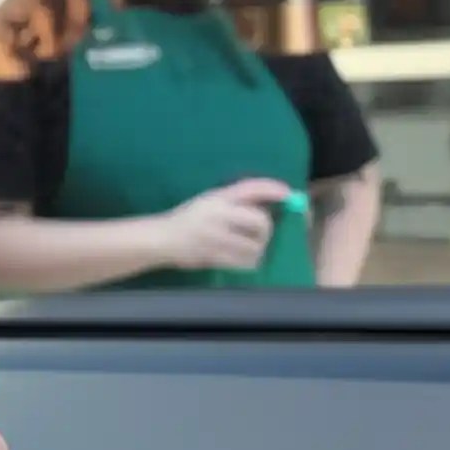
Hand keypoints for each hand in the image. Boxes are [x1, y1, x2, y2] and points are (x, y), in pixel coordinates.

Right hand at [158, 178, 290, 269]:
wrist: (162, 239)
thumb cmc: (189, 218)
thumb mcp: (210, 201)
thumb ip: (237, 200)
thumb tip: (273, 200)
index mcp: (216, 197)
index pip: (249, 188)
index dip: (271, 189)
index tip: (288, 193)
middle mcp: (217, 214)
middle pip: (260, 221)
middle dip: (266, 229)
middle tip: (261, 234)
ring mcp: (214, 236)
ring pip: (255, 245)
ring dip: (257, 248)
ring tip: (248, 247)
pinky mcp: (213, 255)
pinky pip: (245, 262)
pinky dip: (249, 261)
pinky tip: (242, 258)